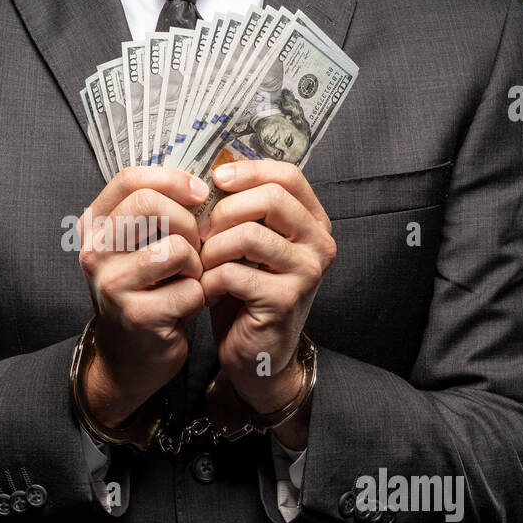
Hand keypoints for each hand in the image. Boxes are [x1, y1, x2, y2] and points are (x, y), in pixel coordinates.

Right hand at [77, 167, 209, 427]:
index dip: (173, 179)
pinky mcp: (137, 315)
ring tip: (188, 280)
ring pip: (177, 248)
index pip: (131, 179)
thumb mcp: (136, 245)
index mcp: (94, 227)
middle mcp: (94, 252)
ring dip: (197, 265)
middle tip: (197, 246)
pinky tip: (185, 308)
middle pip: (151, 205)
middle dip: (189, 223)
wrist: (129, 356)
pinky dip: (198, 298)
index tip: (200, 193)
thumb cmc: (144, 291)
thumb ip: (156, 210)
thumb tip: (204, 177)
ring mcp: (111, 285)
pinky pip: (190, 289)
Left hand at [199, 161, 334, 428]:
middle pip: (271, 198)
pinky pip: (234, 273)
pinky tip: (207, 292)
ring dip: (212, 250)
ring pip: (248, 234)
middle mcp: (319, 243)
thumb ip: (242, 208)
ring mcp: (307, 272)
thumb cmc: (246, 292)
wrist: (255, 353)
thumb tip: (213, 168)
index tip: (215, 180)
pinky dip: (210, 281)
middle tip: (202, 236)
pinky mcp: (285, 300)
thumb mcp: (248, 243)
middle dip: (224, 212)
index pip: (287, 175)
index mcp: (312, 221)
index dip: (248, 171)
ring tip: (203, 267)